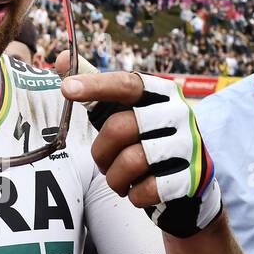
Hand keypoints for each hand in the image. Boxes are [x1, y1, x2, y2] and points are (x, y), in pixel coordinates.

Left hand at [59, 62, 221, 237]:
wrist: (188, 181)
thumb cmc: (145, 139)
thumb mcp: (124, 111)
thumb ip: (97, 88)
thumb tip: (62, 58)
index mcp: (160, 93)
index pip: (126, 84)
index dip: (95, 85)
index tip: (65, 89)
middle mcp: (178, 113)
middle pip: (120, 127)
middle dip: (101, 152)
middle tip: (102, 162)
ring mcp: (188, 144)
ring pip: (132, 161)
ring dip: (114, 177)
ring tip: (118, 180)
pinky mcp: (191, 176)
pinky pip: (147, 189)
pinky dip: (134, 195)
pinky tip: (138, 191)